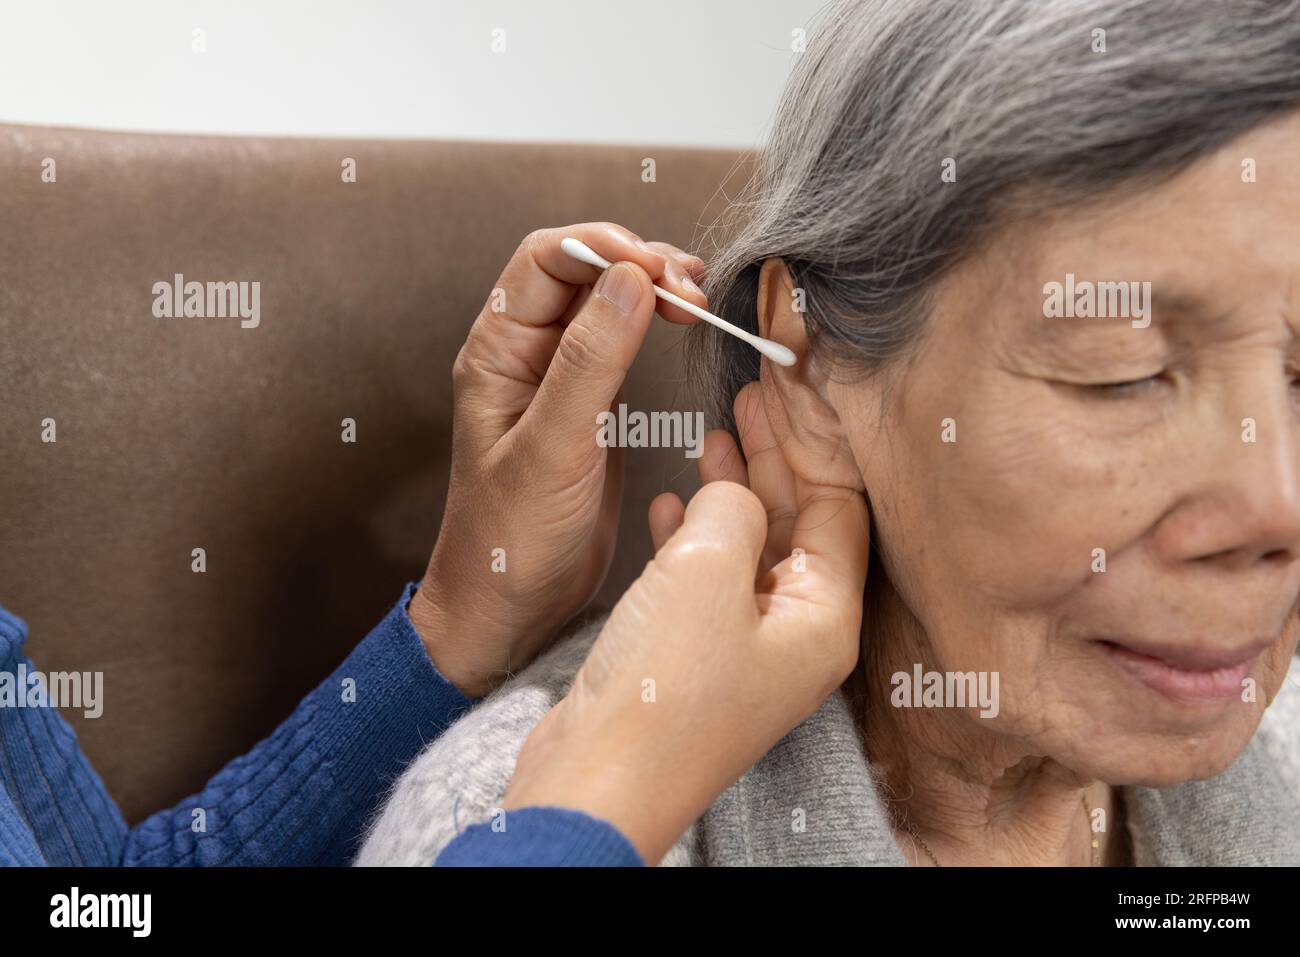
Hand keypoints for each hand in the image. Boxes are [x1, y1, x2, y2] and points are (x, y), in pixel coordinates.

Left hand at [410, 222, 707, 697]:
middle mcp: (526, 355)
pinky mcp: (592, 406)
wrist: (510, 609)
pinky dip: (657, 324)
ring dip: (654, 288)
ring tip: (698, 302)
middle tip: (691, 292)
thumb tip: (629, 280)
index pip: (547, 260)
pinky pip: (623, 342)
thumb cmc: (510, 541)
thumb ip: (588, 363)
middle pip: (583, 271)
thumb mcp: (552, 449)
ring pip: (608, 302)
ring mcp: (560, 379)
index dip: (603, 248)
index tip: (656, 268)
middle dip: (639, 264)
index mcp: (498, 352)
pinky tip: (686, 326)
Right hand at [500, 383, 870, 863]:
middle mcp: (797, 635)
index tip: (786, 388)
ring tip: (714, 438)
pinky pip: (709, 580)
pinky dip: (692, 536)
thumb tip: (730, 489)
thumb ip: (731, 509)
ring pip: (752, 548)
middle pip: (799, 524)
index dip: (811, 439)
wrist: (597, 780)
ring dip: (732, 492)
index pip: (838, 505)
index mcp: (825, 617)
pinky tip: (669, 503)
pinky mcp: (698, 659)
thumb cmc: (661, 691)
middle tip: (754, 399)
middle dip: (776, 457)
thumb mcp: (706, 568)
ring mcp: (747, 649)